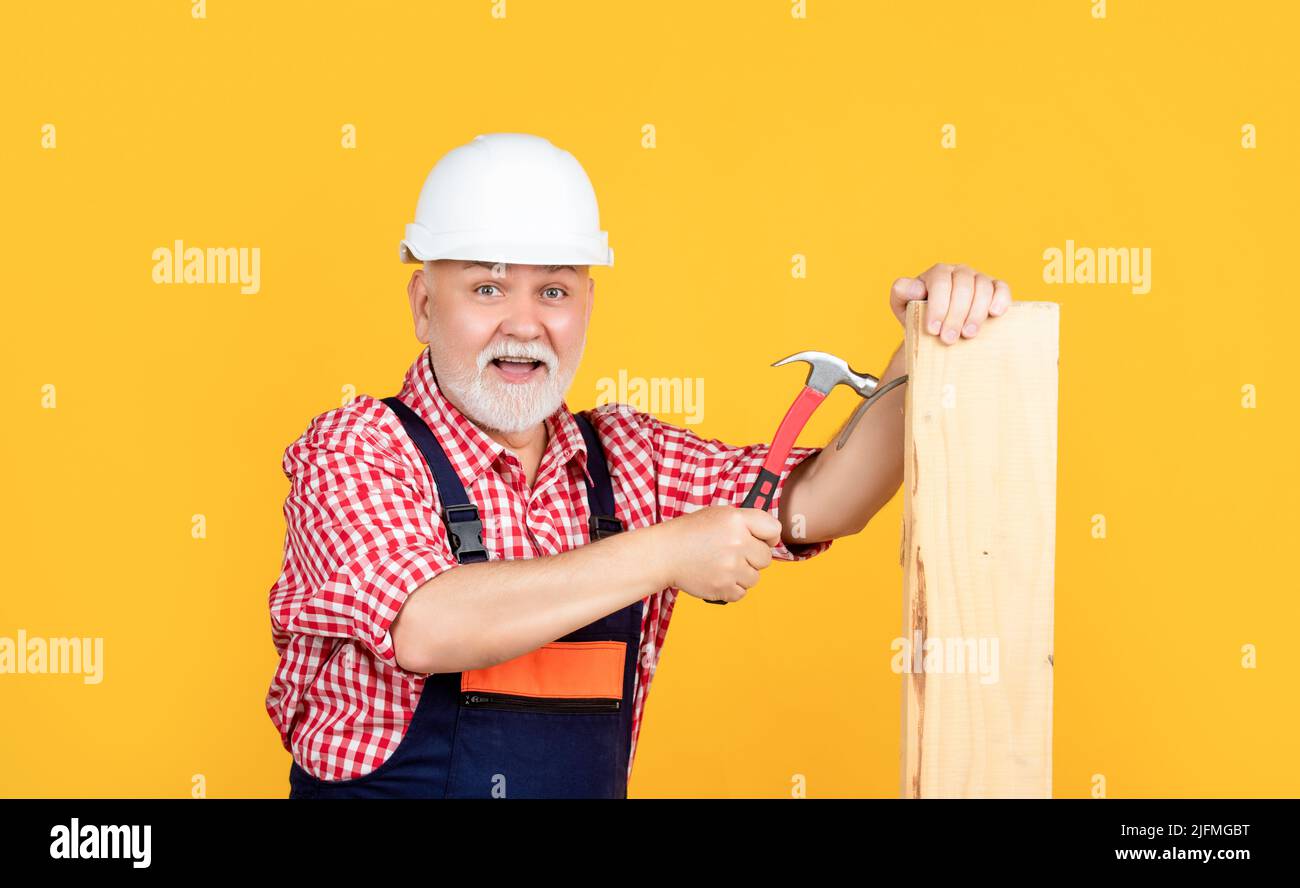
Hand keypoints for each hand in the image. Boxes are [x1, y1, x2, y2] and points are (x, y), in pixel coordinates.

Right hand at [655, 506, 782, 603]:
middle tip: (733, 554)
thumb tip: (771, 538)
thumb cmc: (691, 533)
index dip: (769, 538)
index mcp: (737, 520)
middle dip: (753, 558)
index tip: (762, 541)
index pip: (774, 529)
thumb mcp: (719, 515)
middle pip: (766, 558)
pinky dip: (731, 588)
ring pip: (755, 578)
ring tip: (721, 566)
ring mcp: (731, 567)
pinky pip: (742, 593)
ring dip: (742, 575)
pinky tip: (717, 577)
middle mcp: (737, 542)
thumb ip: (746, 522)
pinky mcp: (723, 587)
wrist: (664, 553)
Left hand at [889, 263, 1012, 344]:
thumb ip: (901, 292)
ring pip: (983, 288)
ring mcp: (978, 279)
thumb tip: (915, 288)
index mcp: (937, 273)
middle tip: (948, 339)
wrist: (936, 328)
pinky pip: (1002, 288)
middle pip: (963, 287)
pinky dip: (1001, 299)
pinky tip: (995, 314)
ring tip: (968, 334)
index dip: (938, 306)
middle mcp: (959, 272)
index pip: (940, 283)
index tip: (933, 330)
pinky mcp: (995, 288)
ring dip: (976, 313)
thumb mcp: (902, 305)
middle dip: (956, 315)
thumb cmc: (918, 314)